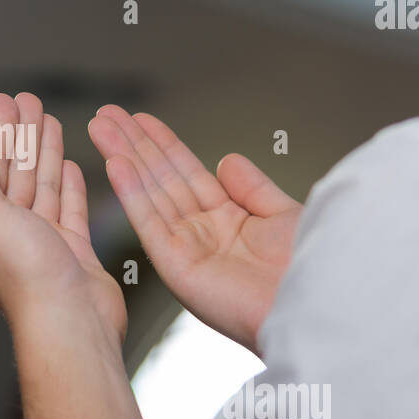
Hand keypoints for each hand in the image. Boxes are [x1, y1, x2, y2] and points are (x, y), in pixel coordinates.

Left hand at [0, 93, 126, 347]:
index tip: (4, 101)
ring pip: (41, 184)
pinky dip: (68, 184)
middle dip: (19, 133)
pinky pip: (68, 208)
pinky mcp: (72, 251)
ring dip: (43, 150)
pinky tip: (70, 163)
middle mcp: (6, 233)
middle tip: (27, 99)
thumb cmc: (24, 271)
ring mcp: (40, 242)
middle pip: (12, 170)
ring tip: (49, 118)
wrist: (69, 318)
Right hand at [88, 106, 301, 352]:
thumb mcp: (283, 214)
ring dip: (123, 158)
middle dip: (133, 144)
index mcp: (229, 221)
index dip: (163, 144)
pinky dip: (131, 194)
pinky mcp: (177, 267)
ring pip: (149, 194)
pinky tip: (115, 164)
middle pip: (161, 179)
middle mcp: (203, 234)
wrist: (318, 304)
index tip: (139, 119)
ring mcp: (188, 250)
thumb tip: (226, 160)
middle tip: (105, 114)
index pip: (187, 173)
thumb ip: (252, 187)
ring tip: (100, 127)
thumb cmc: (312, 269)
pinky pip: (150, 223)